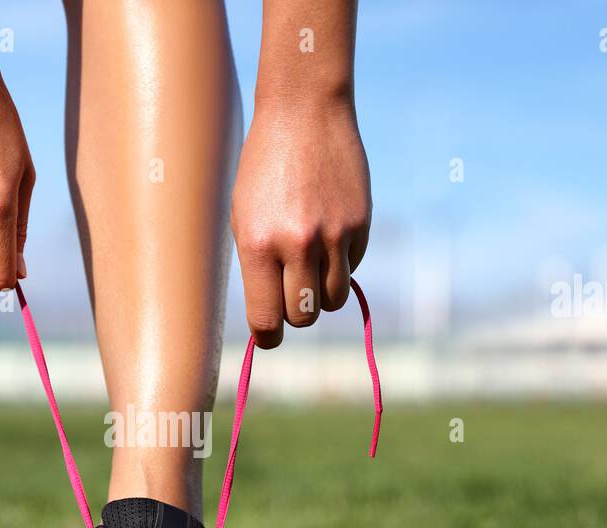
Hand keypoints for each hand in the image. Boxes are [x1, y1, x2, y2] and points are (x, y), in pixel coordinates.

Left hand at [231, 101, 370, 346]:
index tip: (269, 336)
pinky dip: (340, 263)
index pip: (267, 319)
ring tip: (308, 267)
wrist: (304, 113)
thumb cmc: (263, 170)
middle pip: (303, 317)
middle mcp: (297, 243)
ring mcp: (333, 234)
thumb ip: (258, 268)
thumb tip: (272, 318)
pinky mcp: (361, 223)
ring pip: (333, 300)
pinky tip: (327, 231)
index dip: (268, 336)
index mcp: (257, 244)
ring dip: (321, 294)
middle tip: (289, 297)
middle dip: (295, 315)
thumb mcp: (245, 218)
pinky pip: (351, 267)